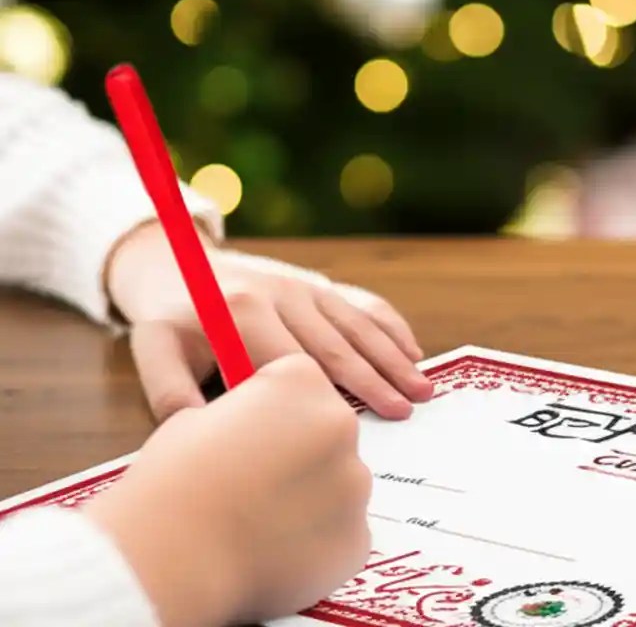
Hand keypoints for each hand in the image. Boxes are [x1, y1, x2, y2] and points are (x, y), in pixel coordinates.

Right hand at [83, 354, 371, 626]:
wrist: (174, 558)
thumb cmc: (173, 484)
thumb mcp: (194, 420)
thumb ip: (242, 416)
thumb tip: (251, 430)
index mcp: (301, 381)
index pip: (300, 383)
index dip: (271, 411)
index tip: (248, 434)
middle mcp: (340, 424)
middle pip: (327, 432)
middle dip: (299, 453)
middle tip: (254, 483)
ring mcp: (355, 483)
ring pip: (339, 485)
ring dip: (310, 498)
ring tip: (257, 523)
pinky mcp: (358, 536)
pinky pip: (341, 534)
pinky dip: (316, 543)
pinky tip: (274, 552)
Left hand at [105, 221, 431, 421]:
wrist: (177, 261)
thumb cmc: (171, 318)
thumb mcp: (154, 349)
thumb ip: (169, 390)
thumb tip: (196, 432)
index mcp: (241, 312)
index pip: (291, 363)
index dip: (323, 394)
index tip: (348, 426)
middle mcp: (281, 294)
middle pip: (334, 346)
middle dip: (372, 380)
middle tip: (403, 412)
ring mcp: (306, 286)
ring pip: (358, 326)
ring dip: (392, 358)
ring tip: (422, 390)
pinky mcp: (321, 283)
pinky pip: (364, 304)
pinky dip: (392, 327)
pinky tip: (414, 351)